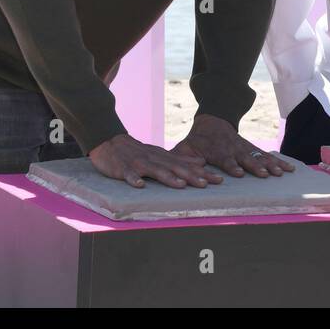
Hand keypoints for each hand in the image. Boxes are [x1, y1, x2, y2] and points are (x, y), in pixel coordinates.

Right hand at [89, 133, 221, 188]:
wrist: (111, 142)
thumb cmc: (138, 152)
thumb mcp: (161, 154)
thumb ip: (181, 159)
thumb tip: (202, 162)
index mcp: (164, 157)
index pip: (187, 165)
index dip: (202, 173)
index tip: (218, 180)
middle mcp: (155, 159)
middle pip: (175, 168)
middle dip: (191, 176)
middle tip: (205, 184)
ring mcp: (139, 163)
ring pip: (155, 171)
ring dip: (168, 178)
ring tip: (180, 185)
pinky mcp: (124, 169)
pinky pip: (129, 175)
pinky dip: (134, 179)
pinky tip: (140, 185)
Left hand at [173, 114, 294, 177]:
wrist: (213, 121)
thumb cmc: (197, 140)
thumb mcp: (185, 146)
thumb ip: (180, 158)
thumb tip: (174, 169)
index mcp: (217, 150)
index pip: (225, 158)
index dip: (231, 165)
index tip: (237, 172)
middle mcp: (233, 149)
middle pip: (245, 158)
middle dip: (255, 166)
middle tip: (264, 175)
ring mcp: (244, 148)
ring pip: (259, 156)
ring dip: (270, 164)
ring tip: (281, 173)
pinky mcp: (252, 149)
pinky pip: (266, 155)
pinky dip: (278, 161)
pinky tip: (289, 168)